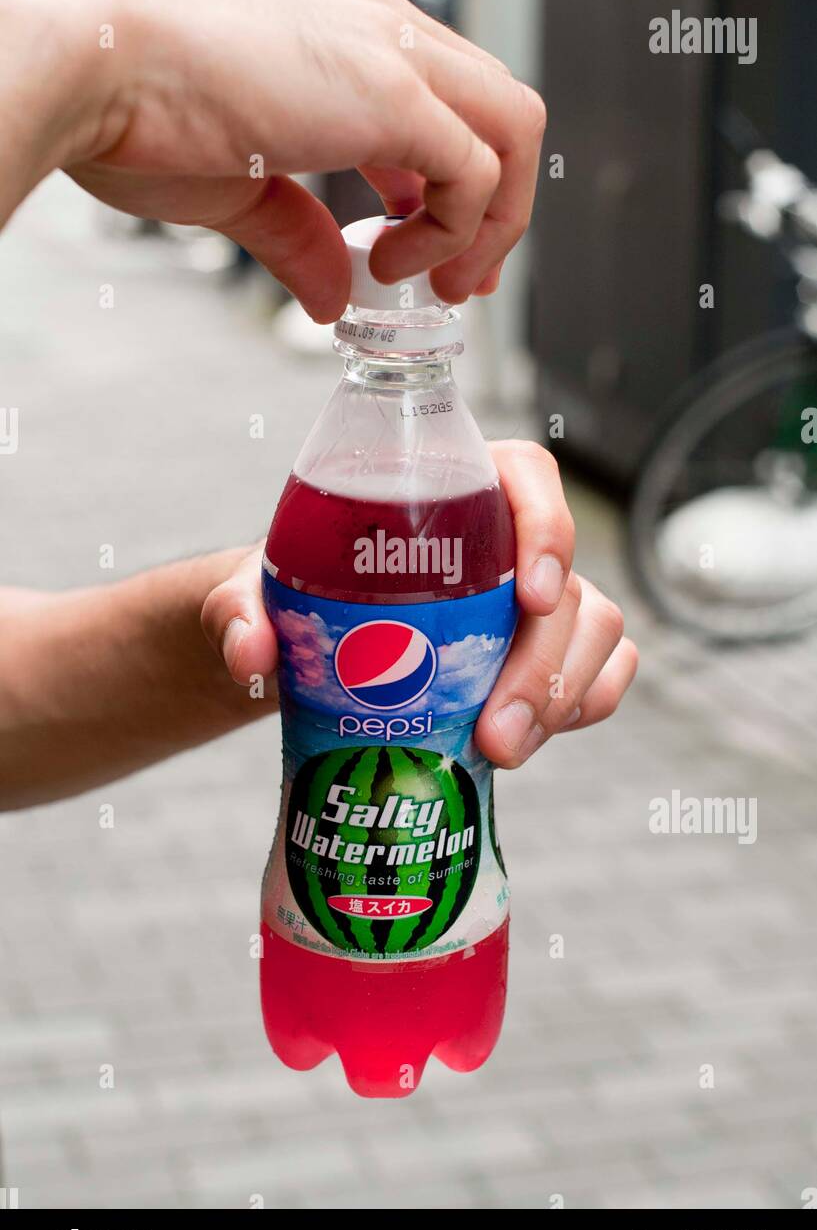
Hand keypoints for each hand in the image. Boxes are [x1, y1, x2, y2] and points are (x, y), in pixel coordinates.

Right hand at [4, 0, 545, 317]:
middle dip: (498, 207)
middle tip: (462, 280)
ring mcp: (391, 49)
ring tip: (440, 283)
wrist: (86, 62)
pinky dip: (458, 228)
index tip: (432, 250)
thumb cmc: (130, 105)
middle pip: (502, 107)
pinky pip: (477, 167)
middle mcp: (379, 23)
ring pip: (514, 126)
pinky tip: (396, 263)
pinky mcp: (389, 91)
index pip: (448, 99)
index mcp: (344, 27)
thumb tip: (332, 299)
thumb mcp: (235, 188)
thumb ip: (298, 238)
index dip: (454, 187)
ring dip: (493, 220)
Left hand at [201, 443, 637, 768]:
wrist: (305, 649)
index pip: (527, 478)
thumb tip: (252, 654)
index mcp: (453, 488)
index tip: (528, 595)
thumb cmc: (293, 596)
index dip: (548, 528)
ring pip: (595, 629)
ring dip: (563, 695)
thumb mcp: (253, 593)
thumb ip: (240, 611)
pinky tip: (532, 741)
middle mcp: (507, 538)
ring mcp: (537, 599)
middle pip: (568, 581)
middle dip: (544, 664)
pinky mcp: (547, 652)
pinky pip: (599, 672)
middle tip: (495, 734)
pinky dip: (582, 706)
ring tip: (502, 751)